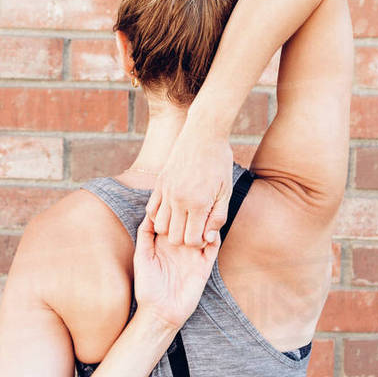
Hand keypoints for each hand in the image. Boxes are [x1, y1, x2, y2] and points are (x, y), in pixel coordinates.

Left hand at [132, 210, 220, 329]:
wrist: (161, 312)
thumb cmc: (148, 287)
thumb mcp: (141, 257)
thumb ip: (145, 235)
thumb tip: (150, 212)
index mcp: (164, 242)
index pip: (173, 219)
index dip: (175, 206)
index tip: (175, 194)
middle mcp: (180, 246)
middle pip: (190, 222)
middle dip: (192, 209)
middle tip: (192, 199)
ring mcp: (194, 255)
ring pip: (204, 231)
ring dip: (205, 221)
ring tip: (202, 214)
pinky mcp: (204, 265)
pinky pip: (213, 247)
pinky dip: (214, 236)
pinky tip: (208, 231)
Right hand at [146, 132, 233, 247]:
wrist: (204, 134)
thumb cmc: (219, 163)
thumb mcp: (226, 192)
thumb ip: (218, 217)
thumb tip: (208, 238)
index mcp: (198, 204)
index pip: (191, 241)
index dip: (199, 242)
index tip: (205, 233)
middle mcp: (179, 200)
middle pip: (174, 238)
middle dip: (185, 239)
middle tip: (195, 228)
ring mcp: (166, 192)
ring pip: (159, 227)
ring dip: (171, 229)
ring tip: (183, 220)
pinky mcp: (159, 184)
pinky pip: (151, 210)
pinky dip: (159, 216)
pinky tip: (172, 211)